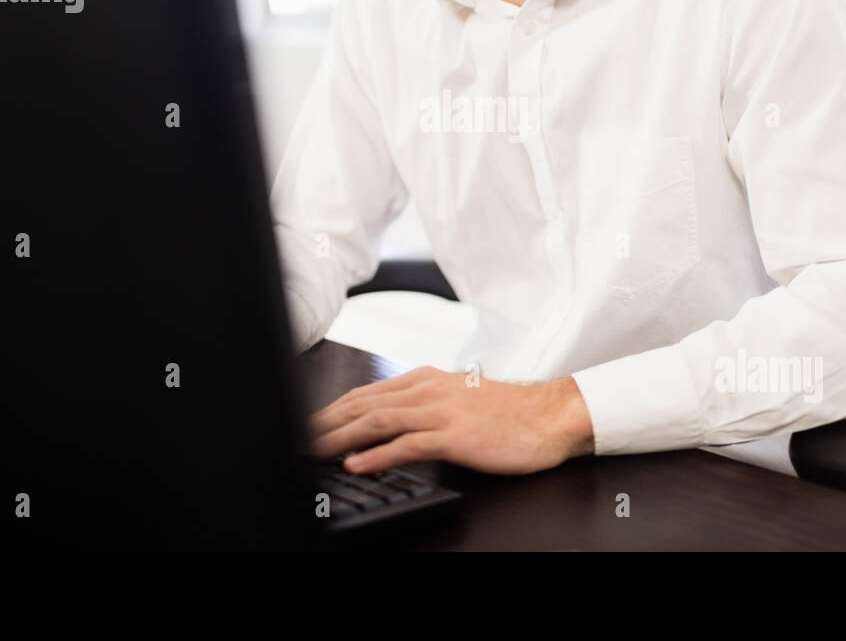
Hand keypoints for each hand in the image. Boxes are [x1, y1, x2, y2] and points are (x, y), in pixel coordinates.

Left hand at [308, 365, 594, 474]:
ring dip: (339, 437)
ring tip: (312, 451)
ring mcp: (441, 411)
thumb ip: (423, 408)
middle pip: (362, 404)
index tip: (307, 425)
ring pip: (377, 420)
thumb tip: (388, 427)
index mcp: (426, 380)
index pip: (365, 393)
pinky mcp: (455, 434)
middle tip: (295, 439)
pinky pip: (408, 444)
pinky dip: (378, 455)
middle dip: (324, 423)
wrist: (550, 416)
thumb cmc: (508, 414)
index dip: (331, 410)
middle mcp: (428, 390)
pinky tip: (358, 465)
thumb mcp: (457, 401)